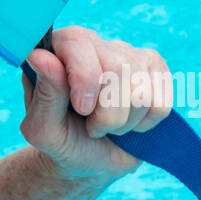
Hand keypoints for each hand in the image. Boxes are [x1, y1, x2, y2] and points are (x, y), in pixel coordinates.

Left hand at [20, 24, 173, 182]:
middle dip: (107, 113)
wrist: (89, 158)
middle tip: (92, 127)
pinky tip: (130, 122)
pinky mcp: (154, 70)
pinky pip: (162, 100)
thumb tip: (38, 55)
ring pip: (141, 87)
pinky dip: (146, 123)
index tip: (82, 109)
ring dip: (124, 121)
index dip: (85, 77)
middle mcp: (93, 43)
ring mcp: (127, 53)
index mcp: (59, 48)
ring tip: (107, 126)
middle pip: (117, 68)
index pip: (77, 41)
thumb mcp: (43, 127)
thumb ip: (45, 92)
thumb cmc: (61, 139)